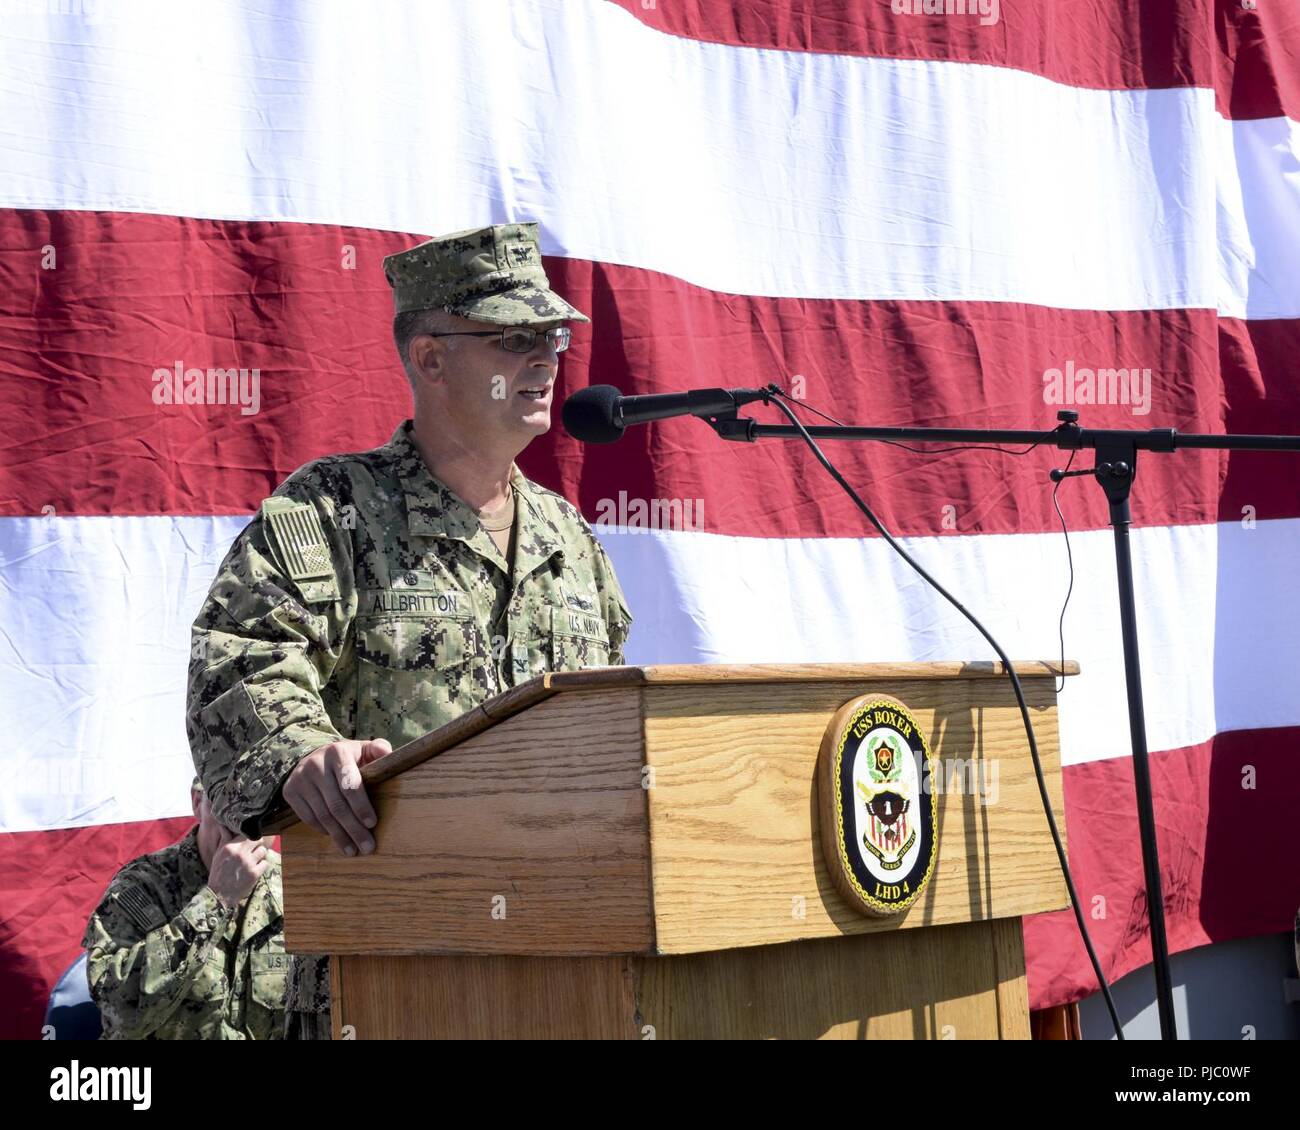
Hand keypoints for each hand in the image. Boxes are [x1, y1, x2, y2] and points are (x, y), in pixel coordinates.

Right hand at [207, 834, 270, 906]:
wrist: (219, 894)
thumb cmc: (218, 873)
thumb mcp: (218, 854)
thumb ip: (224, 838)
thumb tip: (223, 824)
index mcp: (230, 847)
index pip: (248, 834)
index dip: (252, 836)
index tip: (253, 839)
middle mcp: (240, 853)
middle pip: (259, 840)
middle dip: (258, 844)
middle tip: (255, 849)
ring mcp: (248, 863)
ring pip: (263, 851)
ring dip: (261, 855)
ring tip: (254, 860)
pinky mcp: (255, 873)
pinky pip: (265, 863)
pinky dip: (262, 865)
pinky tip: (255, 868)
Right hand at [282, 739, 391, 856]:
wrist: (313, 757)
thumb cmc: (348, 758)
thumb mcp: (363, 749)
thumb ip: (377, 749)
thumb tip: (385, 752)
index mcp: (337, 753)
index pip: (350, 785)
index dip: (361, 806)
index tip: (372, 824)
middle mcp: (316, 765)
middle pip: (337, 805)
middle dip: (353, 829)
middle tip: (367, 847)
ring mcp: (300, 779)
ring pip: (323, 815)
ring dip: (339, 836)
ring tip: (352, 850)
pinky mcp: (290, 791)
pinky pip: (308, 818)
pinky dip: (323, 830)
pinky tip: (336, 838)